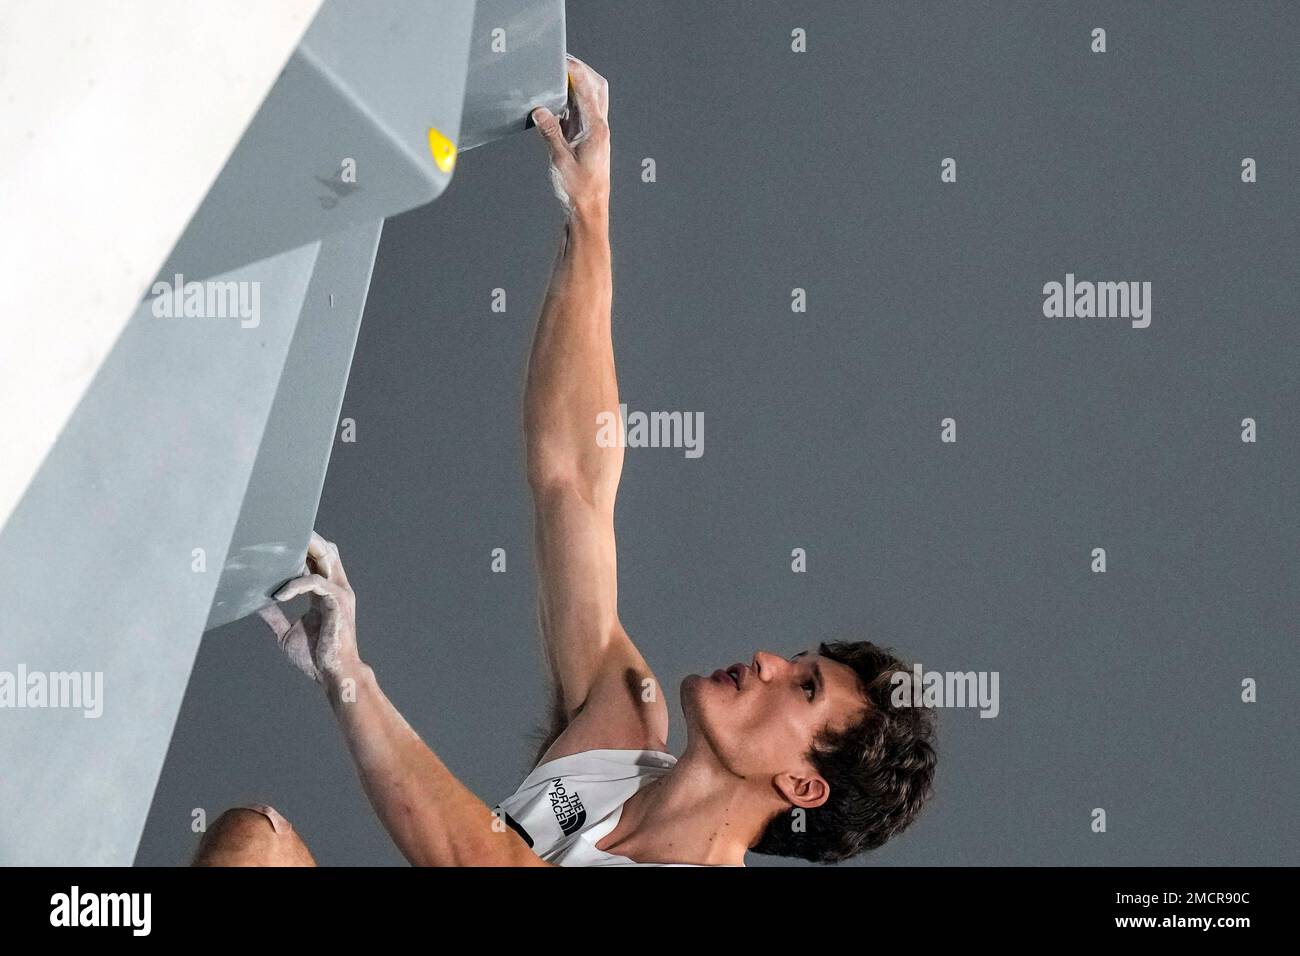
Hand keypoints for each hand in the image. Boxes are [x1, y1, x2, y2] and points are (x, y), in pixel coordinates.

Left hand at [259, 531, 359, 684]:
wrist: (333, 675)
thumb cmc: (316, 657)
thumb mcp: (286, 633)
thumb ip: (274, 617)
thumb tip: (255, 607)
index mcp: (326, 593)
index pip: (318, 560)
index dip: (302, 549)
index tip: (279, 543)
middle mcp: (336, 588)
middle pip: (326, 550)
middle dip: (308, 540)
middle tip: (282, 535)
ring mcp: (339, 593)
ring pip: (326, 557)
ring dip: (305, 550)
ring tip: (282, 551)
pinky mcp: (337, 602)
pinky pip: (316, 582)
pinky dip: (296, 585)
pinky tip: (279, 595)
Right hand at [531, 55, 609, 217]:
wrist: (587, 211)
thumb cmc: (579, 191)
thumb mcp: (559, 159)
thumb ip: (550, 132)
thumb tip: (539, 111)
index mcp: (597, 129)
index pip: (588, 90)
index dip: (576, 71)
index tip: (562, 59)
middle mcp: (598, 128)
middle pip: (596, 89)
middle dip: (582, 72)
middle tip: (563, 62)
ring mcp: (593, 134)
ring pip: (589, 100)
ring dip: (575, 87)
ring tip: (557, 78)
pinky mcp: (585, 141)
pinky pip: (578, 115)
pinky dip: (568, 104)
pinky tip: (555, 104)